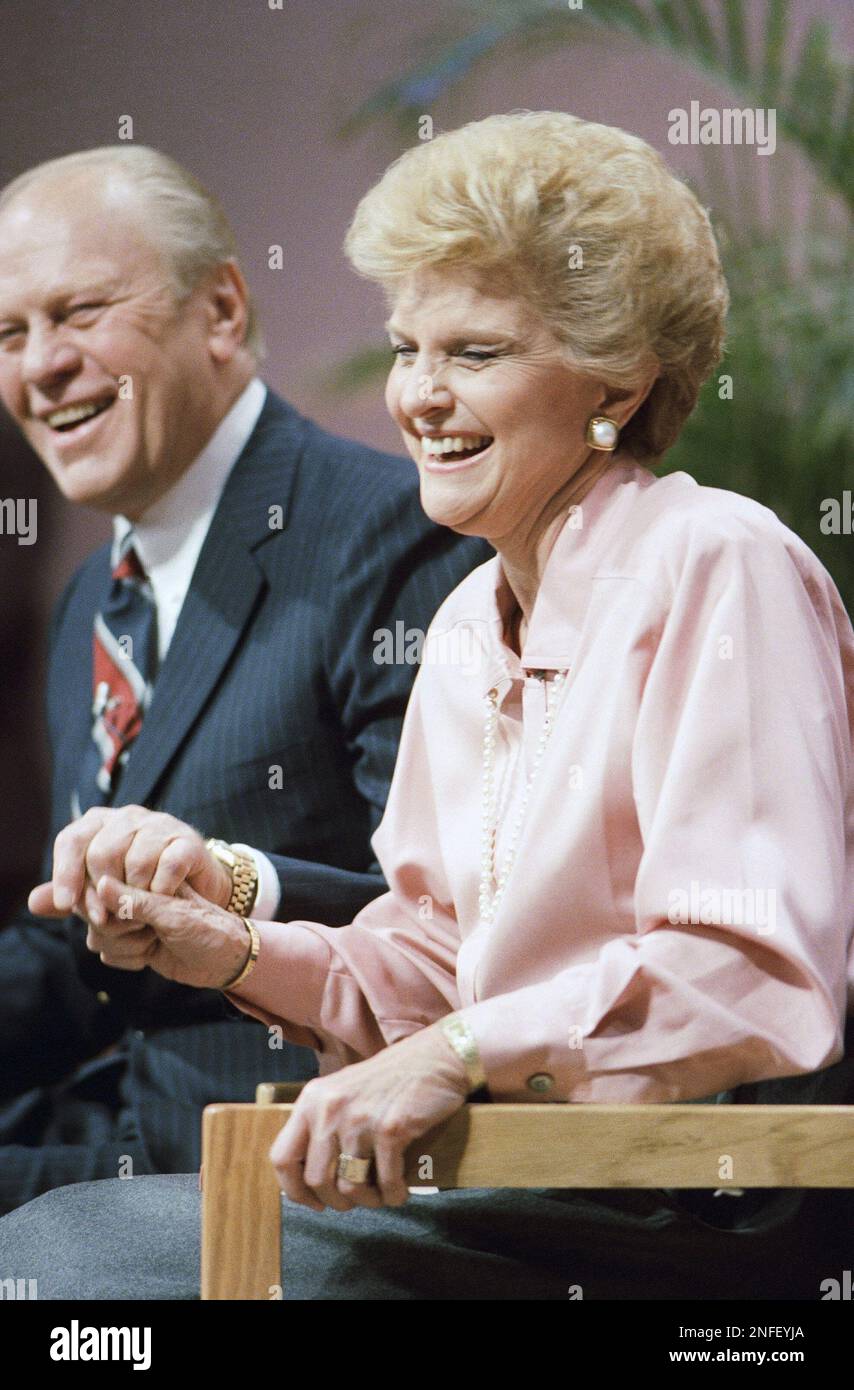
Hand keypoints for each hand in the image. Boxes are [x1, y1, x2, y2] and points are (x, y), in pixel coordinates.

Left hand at [28, 806, 232, 929]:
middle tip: (109, 919)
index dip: (65, 873)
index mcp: (100, 823)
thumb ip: (72, 895)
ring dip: (136, 895)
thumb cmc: (140, 885)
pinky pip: (168, 865)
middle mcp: (128, 817)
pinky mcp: (187, 840)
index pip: (72, 840)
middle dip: (103, 893)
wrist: (192, 886)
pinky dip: (162, 889)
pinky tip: (162, 899)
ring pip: (136, 861)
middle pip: (102, 851)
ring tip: (140, 911)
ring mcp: (160, 825)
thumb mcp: (103, 890)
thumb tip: (35, 903)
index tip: (66, 905)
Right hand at [75, 875, 252, 986]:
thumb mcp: (175, 914)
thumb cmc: (208, 929)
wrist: (223, 960)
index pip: (104, 884)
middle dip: (121, 930)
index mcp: (146, 872)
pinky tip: (150, 955)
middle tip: (152, 931)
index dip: (117, 909)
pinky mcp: (126, 939)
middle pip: (94, 911)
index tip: (142, 920)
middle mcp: (132, 891)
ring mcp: (126, 916)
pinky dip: (127, 958)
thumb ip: (137, 901)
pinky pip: (104, 951)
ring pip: (96, 934)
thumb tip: (102, 885)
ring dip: (127, 946)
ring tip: (155, 940)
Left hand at [269, 1025, 470, 1211]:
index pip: (282, 1158)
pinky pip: (385, 1182)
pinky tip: (400, 1191)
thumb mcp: (342, 1092)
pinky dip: (393, 1195)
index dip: (295, 1190)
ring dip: (368, 1201)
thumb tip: (308, 1178)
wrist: (437, 1057)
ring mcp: (360, 1119)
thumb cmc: (391, 1080)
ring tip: (380, 1195)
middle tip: (355, 1200)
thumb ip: (322, 1124)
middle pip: (316, 1180)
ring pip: (350, 1187)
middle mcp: (329, 1108)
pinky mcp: (391, 1129)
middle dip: (336, 1201)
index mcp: (311, 1100)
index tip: (313, 1201)